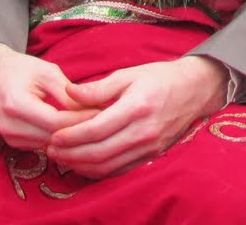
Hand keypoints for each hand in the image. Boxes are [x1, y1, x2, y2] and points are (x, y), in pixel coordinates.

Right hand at [0, 42, 96, 151]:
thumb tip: (94, 110)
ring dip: (74, 137)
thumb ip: (69, 93)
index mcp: (16, 105)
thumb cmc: (22, 68)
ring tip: (97, 124)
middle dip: (82, 130)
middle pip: (55, 138)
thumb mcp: (48, 72)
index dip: (83, 119)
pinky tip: (78, 130)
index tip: (105, 112)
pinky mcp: (14, 144)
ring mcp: (10, 139)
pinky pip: (45, 146)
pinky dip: (62, 139)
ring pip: (52, 146)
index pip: (57, 122)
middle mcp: (10, 127)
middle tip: (108, 120)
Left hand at [49, 55, 227, 177]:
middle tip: (51, 149)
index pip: (96, 130)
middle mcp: (144, 131)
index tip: (53, 136)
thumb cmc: (160, 77)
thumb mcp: (129, 73)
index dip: (71, 136)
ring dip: (81, 166)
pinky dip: (98, 171)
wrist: (195, 89)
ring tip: (63, 157)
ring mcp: (149, 146)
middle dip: (70, 154)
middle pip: (99, 153)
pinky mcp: (152, 155)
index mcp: (137, 107)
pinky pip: (120, 170)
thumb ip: (98, 87)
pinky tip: (84, 163)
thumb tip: (69, 93)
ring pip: (107, 166)